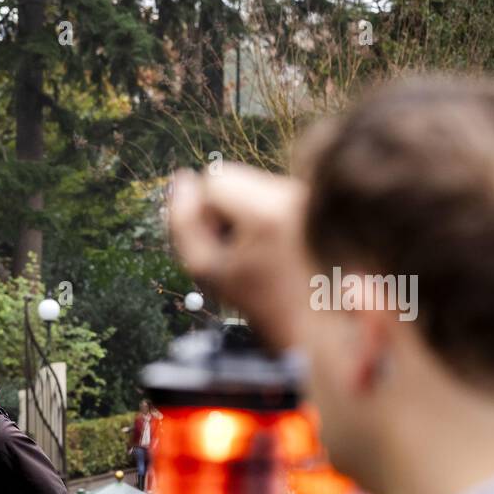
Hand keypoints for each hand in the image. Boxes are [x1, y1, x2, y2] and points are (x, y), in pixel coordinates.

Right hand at [167, 165, 313, 350]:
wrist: (311, 318)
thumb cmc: (255, 297)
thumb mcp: (204, 268)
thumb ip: (182, 224)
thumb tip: (181, 181)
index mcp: (265, 212)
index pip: (215, 180)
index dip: (203, 212)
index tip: (215, 243)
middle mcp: (291, 194)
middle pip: (234, 175)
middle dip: (222, 207)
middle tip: (232, 247)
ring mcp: (306, 196)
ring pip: (251, 183)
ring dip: (241, 211)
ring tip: (253, 249)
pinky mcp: (312, 202)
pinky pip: (271, 193)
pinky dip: (261, 214)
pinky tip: (271, 245)